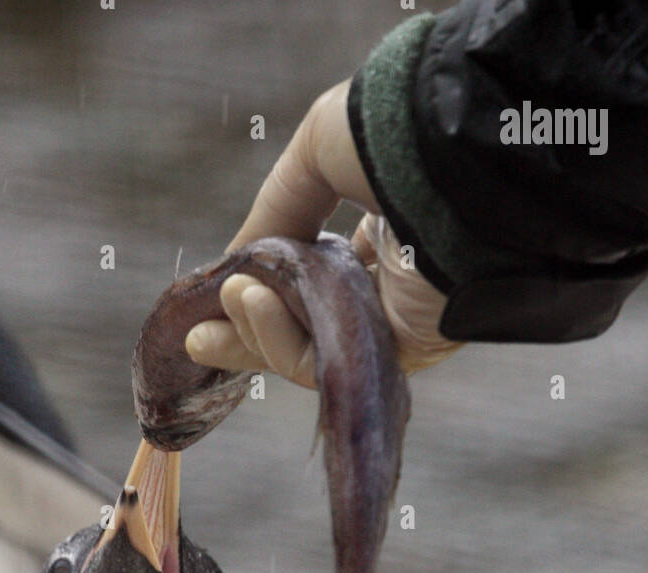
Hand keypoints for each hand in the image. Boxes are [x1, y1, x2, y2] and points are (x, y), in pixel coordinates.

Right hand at [184, 81, 460, 383]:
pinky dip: (281, 342)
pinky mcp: (405, 352)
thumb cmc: (395, 136)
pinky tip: (253, 304)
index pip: (316, 278)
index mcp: (388, 229)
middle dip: (246, 334)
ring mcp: (400, 322)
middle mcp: (395, 282)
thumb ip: (275, 212)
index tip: (214, 294)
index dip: (262, 291)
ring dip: (257, 331)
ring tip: (234, 296)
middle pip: (307, 327)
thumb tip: (236, 265)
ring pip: (311, 350)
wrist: (450, 154)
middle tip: (197, 337)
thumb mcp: (318, 153)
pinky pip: (327, 361)